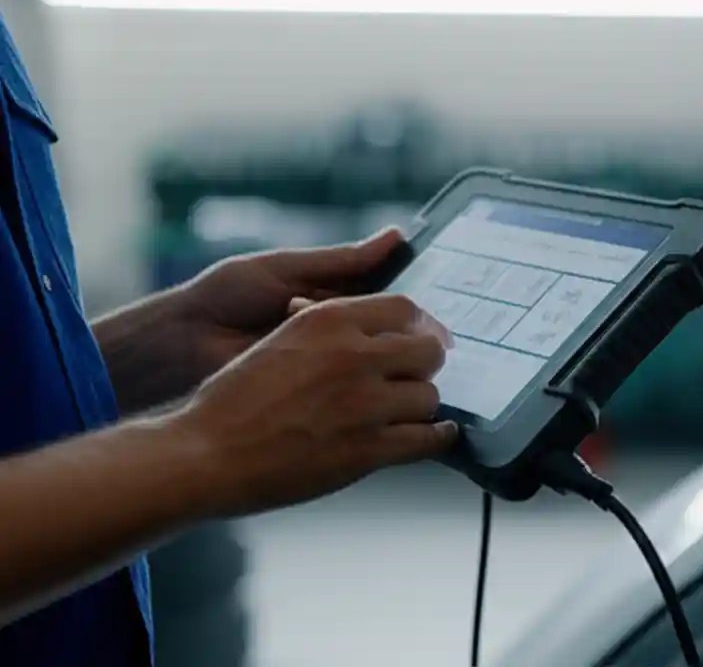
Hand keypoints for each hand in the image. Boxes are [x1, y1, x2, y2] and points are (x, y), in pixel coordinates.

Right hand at [173, 294, 455, 517]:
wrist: (206, 455)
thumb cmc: (233, 400)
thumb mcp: (277, 341)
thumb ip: (323, 329)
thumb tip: (359, 327)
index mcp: (328, 320)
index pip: (405, 308)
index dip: (421, 325)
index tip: (422, 338)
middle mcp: (352, 355)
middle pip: (429, 350)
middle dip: (426, 363)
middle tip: (419, 375)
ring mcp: (364, 404)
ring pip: (430, 396)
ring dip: (422, 405)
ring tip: (410, 411)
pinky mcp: (367, 450)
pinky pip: (427, 439)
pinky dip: (436, 437)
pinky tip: (436, 435)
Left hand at [177, 228, 448, 384]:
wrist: (178, 344)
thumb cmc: (224, 297)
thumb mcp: (287, 269)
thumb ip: (343, 260)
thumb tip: (398, 236)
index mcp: (331, 298)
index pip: (388, 300)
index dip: (412, 305)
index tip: (438, 298)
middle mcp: (334, 334)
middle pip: (389, 335)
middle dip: (402, 333)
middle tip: (424, 334)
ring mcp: (326, 367)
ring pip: (375, 364)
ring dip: (382, 358)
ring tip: (391, 353)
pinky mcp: (314, 395)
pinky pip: (350, 391)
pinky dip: (360, 383)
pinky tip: (369, 376)